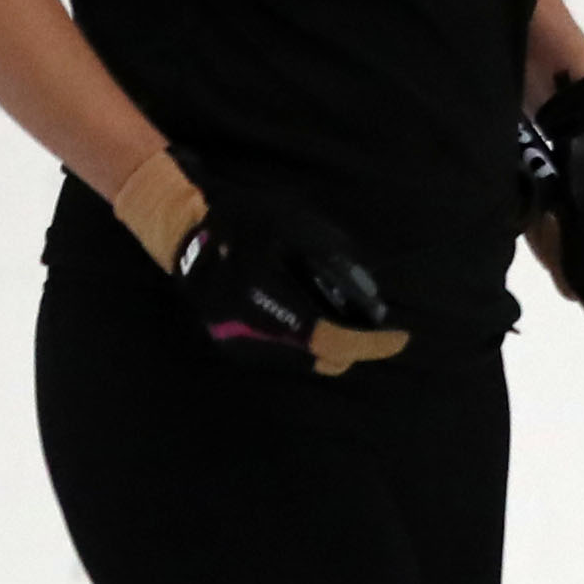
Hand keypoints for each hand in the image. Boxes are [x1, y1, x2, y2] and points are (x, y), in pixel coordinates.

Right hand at [111, 150, 408, 376]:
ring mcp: (241, 344)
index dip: (371, 343)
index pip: (331, 337)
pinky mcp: (234, 347)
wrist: (182, 231)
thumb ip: (334, 261)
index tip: (400, 338)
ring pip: (307, 363)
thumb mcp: (294, 226)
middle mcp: (252, 331)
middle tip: (371, 324)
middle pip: (324, 358)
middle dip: (355, 345)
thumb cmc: (242, 220)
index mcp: (266, 299)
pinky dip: (309, 344)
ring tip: (343, 319)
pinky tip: (313, 320)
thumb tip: (370, 298)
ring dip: (333, 346)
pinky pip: (287, 357)